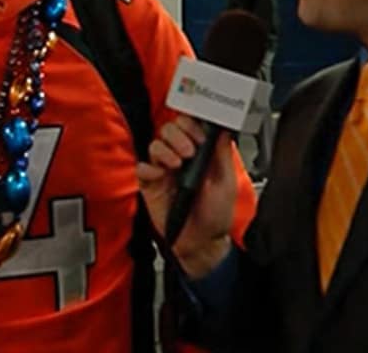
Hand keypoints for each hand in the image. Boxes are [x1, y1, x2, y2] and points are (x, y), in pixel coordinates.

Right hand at [136, 115, 237, 277]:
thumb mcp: (226, 182)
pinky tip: (159, 176)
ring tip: (177, 164)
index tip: (200, 136)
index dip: (192, 125)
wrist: (202, 242)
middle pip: (169, 130)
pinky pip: (141, 169)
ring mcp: (163, 171)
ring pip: (155, 145)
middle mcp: (179, 158)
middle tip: (189, 150)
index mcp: (199, 154)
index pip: (189, 126)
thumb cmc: (215, 215)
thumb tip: (223, 129)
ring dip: (165, 150)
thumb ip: (223, 154)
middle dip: (178, 135)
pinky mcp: (150, 185)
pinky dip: (148, 169)